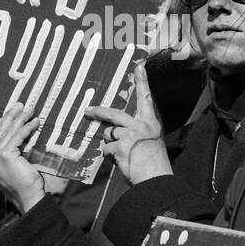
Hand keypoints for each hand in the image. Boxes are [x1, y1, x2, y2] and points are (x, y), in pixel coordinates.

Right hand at [0, 104, 46, 213]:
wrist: (28, 198)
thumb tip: (13, 135)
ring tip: (30, 110)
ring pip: (8, 132)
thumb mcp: (7, 168)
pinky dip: (27, 127)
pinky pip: (18, 136)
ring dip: (20, 118)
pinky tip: (35, 123)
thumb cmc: (21, 185)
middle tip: (19, 106)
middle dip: (9, 117)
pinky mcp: (6, 155)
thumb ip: (3, 155)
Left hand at [84, 64, 171, 184]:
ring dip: (111, 144)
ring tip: (123, 154)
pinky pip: (107, 148)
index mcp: (151, 122)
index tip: (139, 66)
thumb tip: (115, 130)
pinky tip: (122, 161)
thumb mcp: (151, 141)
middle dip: (99, 112)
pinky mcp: (120, 146)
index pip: (146, 98)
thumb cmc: (154, 163)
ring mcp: (130, 135)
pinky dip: (110, 155)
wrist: (156, 179)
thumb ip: (137, 132)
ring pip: (109, 134)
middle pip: (114, 114)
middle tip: (88, 110)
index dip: (142, 82)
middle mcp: (141, 125)